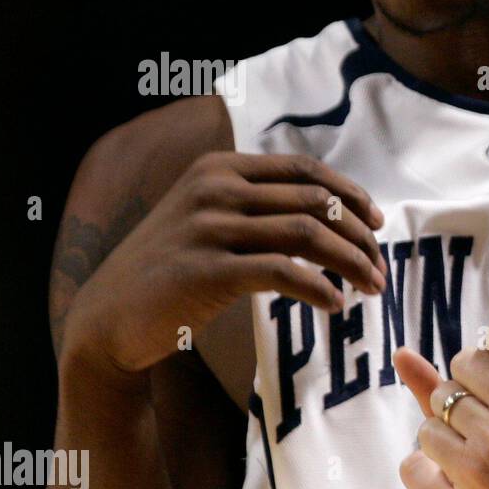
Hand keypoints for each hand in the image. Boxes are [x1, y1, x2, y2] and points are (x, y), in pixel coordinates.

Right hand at [63, 152, 387, 374]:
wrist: (107, 320)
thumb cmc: (171, 273)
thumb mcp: (207, 219)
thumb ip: (257, 205)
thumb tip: (333, 211)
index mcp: (219, 168)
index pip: (305, 169)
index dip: (350, 194)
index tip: (378, 223)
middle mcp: (214, 189)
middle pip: (315, 201)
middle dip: (360, 235)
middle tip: (380, 268)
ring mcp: (208, 228)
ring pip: (309, 234)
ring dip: (352, 262)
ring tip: (371, 288)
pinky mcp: (207, 271)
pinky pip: (284, 273)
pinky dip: (320, 288)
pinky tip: (336, 305)